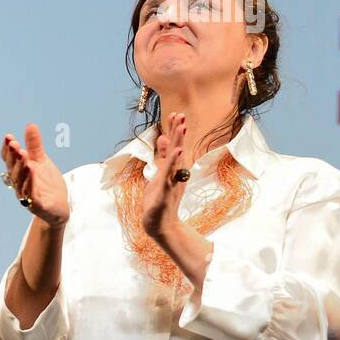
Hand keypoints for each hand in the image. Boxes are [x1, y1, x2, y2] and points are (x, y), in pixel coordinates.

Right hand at [1, 123, 68, 225]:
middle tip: (15, 144)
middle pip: (13, 170)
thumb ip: (35, 145)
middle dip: (13, 156)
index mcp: (19, 172)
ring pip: (20, 182)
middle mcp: (19, 184)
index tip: (9, 137)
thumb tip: (30, 125)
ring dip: (21, 168)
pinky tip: (32, 171)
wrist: (58, 209)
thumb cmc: (47, 185)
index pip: (9, 160)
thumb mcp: (42, 162)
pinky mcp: (37, 206)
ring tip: (24, 154)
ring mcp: (27, 196)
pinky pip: (32, 196)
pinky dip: (30, 184)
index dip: (7, 149)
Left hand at [142, 112, 189, 241]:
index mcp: (173, 170)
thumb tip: (163, 139)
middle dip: (178, 133)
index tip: (176, 115)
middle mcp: (176, 175)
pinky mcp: (166, 193)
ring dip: (178, 144)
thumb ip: (163, 158)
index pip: (175, 147)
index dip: (175, 131)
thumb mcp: (160, 175)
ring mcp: (172, 183)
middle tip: (181, 115)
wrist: (161, 225)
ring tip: (180, 128)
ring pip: (175, 161)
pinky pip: (169, 176)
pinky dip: (172, 164)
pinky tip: (176, 153)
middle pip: (178, 150)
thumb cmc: (159, 200)